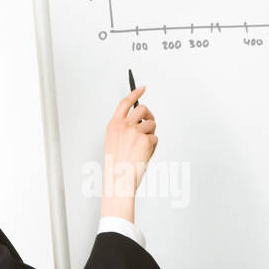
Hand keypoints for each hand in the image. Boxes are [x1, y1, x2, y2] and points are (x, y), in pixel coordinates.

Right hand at [100, 86, 156, 221]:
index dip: (135, 93)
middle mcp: (124, 125)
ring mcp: (136, 132)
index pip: (125, 102)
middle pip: (143, 109)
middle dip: (149, 114)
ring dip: (151, 133)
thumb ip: (124, 129)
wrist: (119, 179)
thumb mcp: (114, 142)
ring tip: (143, 147)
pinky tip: (144, 154)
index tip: (142, 88)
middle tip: (150, 122)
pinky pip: (155, 138)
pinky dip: (153, 146)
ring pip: (151, 124)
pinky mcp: (146, 140)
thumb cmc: (116, 164)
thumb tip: (141, 121)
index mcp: (114, 125)